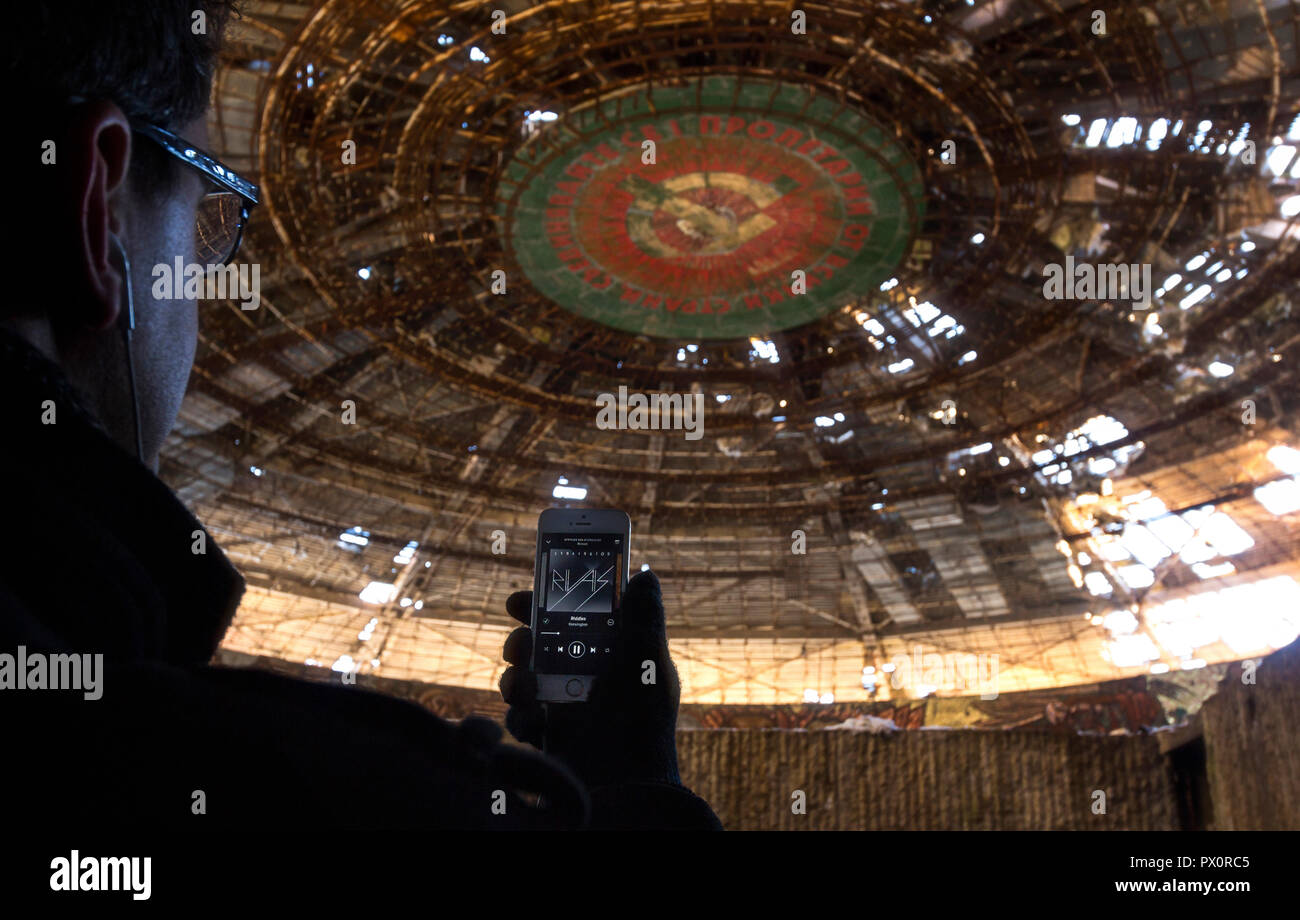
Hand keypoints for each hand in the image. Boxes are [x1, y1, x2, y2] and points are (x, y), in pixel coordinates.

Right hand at [499, 570, 681, 787]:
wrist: (621, 785)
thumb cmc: (640, 722)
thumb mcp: (647, 662)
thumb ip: (644, 617)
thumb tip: (644, 574)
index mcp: (610, 654)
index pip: (575, 618)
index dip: (545, 604)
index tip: (521, 598)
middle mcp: (585, 677)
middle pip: (539, 645)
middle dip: (521, 642)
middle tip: (518, 645)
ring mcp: (564, 707)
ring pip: (522, 679)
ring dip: (515, 680)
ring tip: (524, 688)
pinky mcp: (548, 735)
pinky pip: (520, 716)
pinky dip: (522, 717)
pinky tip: (535, 723)